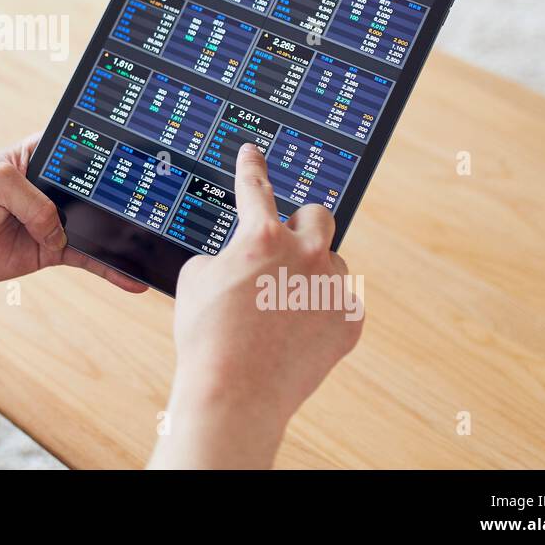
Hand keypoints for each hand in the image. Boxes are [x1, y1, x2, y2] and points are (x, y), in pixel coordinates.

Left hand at [0, 134, 147, 291]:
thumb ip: (35, 203)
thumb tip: (60, 234)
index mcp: (39, 155)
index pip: (82, 147)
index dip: (108, 150)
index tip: (142, 155)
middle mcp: (51, 186)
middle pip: (95, 189)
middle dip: (123, 196)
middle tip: (158, 203)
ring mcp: (52, 220)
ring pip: (96, 226)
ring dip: (121, 236)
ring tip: (156, 244)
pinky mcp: (49, 251)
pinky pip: (87, 259)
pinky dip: (109, 270)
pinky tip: (132, 280)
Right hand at [149, 141, 363, 468]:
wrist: (234, 392)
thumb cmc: (206, 336)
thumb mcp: (195, 280)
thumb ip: (224, 257)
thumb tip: (240, 262)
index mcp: (260, 236)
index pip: (255, 188)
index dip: (251, 167)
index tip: (254, 151)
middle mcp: (304, 253)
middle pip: (319, 216)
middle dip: (302, 224)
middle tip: (285, 244)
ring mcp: (332, 288)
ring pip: (329, 264)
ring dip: (309, 276)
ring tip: (279, 311)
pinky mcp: (349, 322)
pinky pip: (338, 303)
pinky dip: (319, 313)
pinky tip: (294, 335)